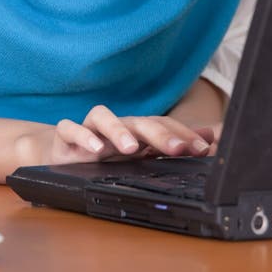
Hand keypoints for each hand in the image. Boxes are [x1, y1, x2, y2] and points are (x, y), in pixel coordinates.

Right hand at [15, 105, 218, 166]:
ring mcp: (89, 128)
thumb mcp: (139, 153)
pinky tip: (94, 148)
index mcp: (134, 130)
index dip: (183, 135)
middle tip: (179, 149)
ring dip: (118, 130)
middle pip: (138, 121)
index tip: (203, 149)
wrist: (61, 153)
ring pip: (102, 117)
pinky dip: (82, 136)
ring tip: (130, 148)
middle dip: (160, 134)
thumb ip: (171, 145)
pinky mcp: (65, 134)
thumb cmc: (104, 153)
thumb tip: (211, 138)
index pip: (162, 126)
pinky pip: (70, 128)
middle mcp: (115, 125)